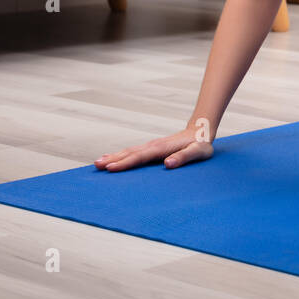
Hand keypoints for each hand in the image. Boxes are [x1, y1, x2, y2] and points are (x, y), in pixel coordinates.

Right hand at [94, 126, 213, 171]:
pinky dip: (121, 156)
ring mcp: (151, 146)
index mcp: (162, 148)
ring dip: (114, 157)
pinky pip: (133, 152)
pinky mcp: (152, 148)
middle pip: (130, 153)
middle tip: (96, 166)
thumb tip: (168, 164)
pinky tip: (113, 159)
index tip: (111, 168)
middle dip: (113, 159)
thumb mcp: (197, 152)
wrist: (201, 130)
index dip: (125, 163)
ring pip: (129, 151)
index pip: (140, 157)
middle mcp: (153, 146)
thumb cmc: (200, 144)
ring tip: (98, 163)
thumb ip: (183, 157)